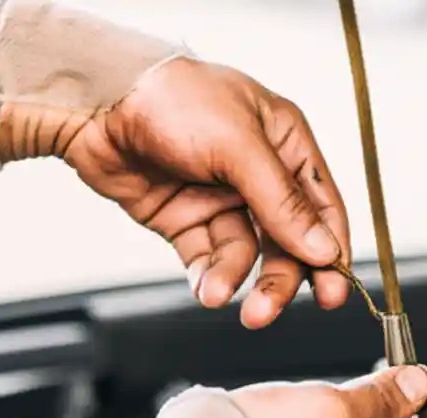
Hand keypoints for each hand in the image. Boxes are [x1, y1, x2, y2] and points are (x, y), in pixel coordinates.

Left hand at [58, 58, 350, 328]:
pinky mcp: (186, 220)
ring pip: (246, 254)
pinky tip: (203, 287)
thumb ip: (283, 202)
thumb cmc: (172, 100)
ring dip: (235, 279)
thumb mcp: (239, 146)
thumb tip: (323, 250)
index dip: (330, 252)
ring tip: (217, 294)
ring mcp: (221, 199)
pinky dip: (207, 276)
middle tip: (266, 310)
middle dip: (279, 278)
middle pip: (286, 241)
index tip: (331, 293)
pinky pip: (207, 258)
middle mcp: (259, 174)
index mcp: (285, 144)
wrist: (95, 102)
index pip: (322, 208)